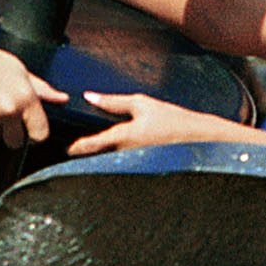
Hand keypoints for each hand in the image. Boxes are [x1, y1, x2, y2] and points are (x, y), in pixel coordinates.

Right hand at [0, 35, 66, 148]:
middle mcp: (10, 109)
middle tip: (3, 115)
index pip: (40, 133)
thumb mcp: (19, 70)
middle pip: (16, 142)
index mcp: (26, 97)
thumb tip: (62, 99)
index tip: (29, 132)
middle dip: (10, 134)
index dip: (35, 136)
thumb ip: (42, 89)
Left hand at [69, 92, 248, 156]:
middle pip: (96, 157)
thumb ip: (114, 102)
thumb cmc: (173, 120)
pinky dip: (112, 162)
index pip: (93, 144)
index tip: (64, 148)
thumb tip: (89, 97)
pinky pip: (121, 166)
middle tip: (68, 149)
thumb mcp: (143, 104)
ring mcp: (134, 164)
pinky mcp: (142, 169)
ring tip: (84, 152)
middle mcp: (127, 154)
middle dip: (83, 154)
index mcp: (126, 136)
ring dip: (96, 158)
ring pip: (107, 162)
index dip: (76, 146)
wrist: (201, 140)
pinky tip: (110, 158)